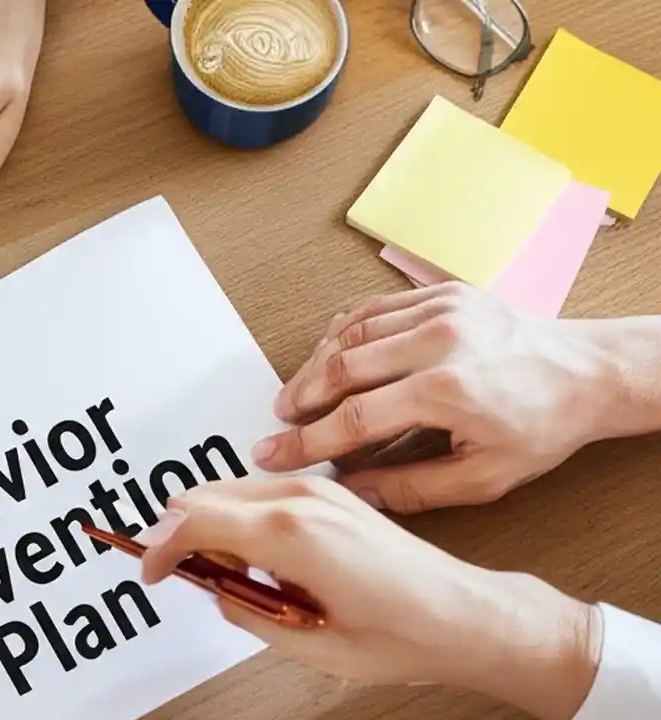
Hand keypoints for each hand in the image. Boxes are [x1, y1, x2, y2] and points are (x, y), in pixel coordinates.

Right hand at [138, 476, 598, 718]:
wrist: (465, 615)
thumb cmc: (405, 632)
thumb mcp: (309, 642)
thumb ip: (246, 612)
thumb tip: (216, 590)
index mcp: (290, 533)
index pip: (193, 519)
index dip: (161, 547)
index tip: (154, 572)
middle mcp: (301, 498)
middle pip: (203, 495)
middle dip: (185, 536)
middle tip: (199, 581)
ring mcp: (317, 490)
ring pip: (229, 489)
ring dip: (215, 528)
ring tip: (246, 578)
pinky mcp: (329, 493)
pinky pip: (260, 492)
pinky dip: (243, 520)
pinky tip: (269, 561)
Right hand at [253, 282, 616, 512]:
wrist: (587, 372)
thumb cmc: (542, 425)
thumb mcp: (484, 478)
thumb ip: (411, 488)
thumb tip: (352, 491)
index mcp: (449, 391)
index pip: (355, 418)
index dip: (306, 441)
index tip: (275, 453)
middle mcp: (439, 341)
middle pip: (341, 368)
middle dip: (300, 399)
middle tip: (278, 422)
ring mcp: (439, 310)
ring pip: (350, 334)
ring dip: (314, 365)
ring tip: (296, 393)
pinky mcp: (439, 293)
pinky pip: (372, 309)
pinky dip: (341, 333)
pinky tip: (328, 355)